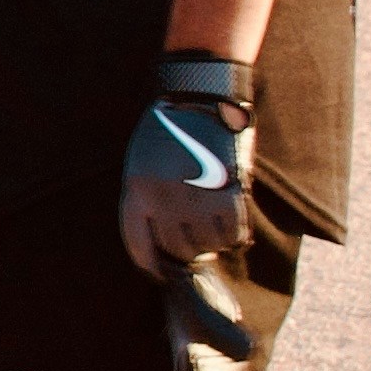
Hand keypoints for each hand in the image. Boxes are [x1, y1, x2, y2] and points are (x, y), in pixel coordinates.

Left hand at [116, 91, 252, 280]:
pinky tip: (233, 226)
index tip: (161, 272)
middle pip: (176, 249)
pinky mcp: (228, 195)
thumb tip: (162, 238)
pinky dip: (235, 236)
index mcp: (135, 191)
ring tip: (213, 229)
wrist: (198, 97)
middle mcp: (163, 201)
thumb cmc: (167, 129)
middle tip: (197, 246)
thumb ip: (147, 197)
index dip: (151, 265)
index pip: (138, 245)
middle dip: (186, 253)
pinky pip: (233, 234)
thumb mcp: (141, 162)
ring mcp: (197, 200)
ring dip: (211, 243)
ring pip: (206, 246)